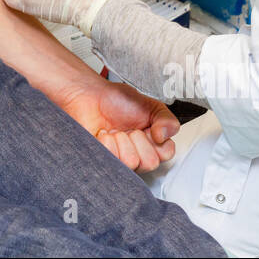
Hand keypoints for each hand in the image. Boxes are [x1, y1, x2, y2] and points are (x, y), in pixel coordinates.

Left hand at [57, 80, 179, 171]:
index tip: (148, 127)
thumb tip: (164, 137)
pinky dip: (106, 142)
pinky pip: (111, 159)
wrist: (91, 95)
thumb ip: (168, 121)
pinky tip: (103, 134)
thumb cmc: (118, 101)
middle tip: (129, 128)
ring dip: (122, 140)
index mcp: (151, 144)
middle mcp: (136, 155)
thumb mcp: (152, 106)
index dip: (157, 140)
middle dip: (139, 139)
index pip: (166, 154)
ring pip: (131, 162)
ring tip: (114, 130)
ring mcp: (118, 160)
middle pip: (150, 162)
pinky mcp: (101, 161)